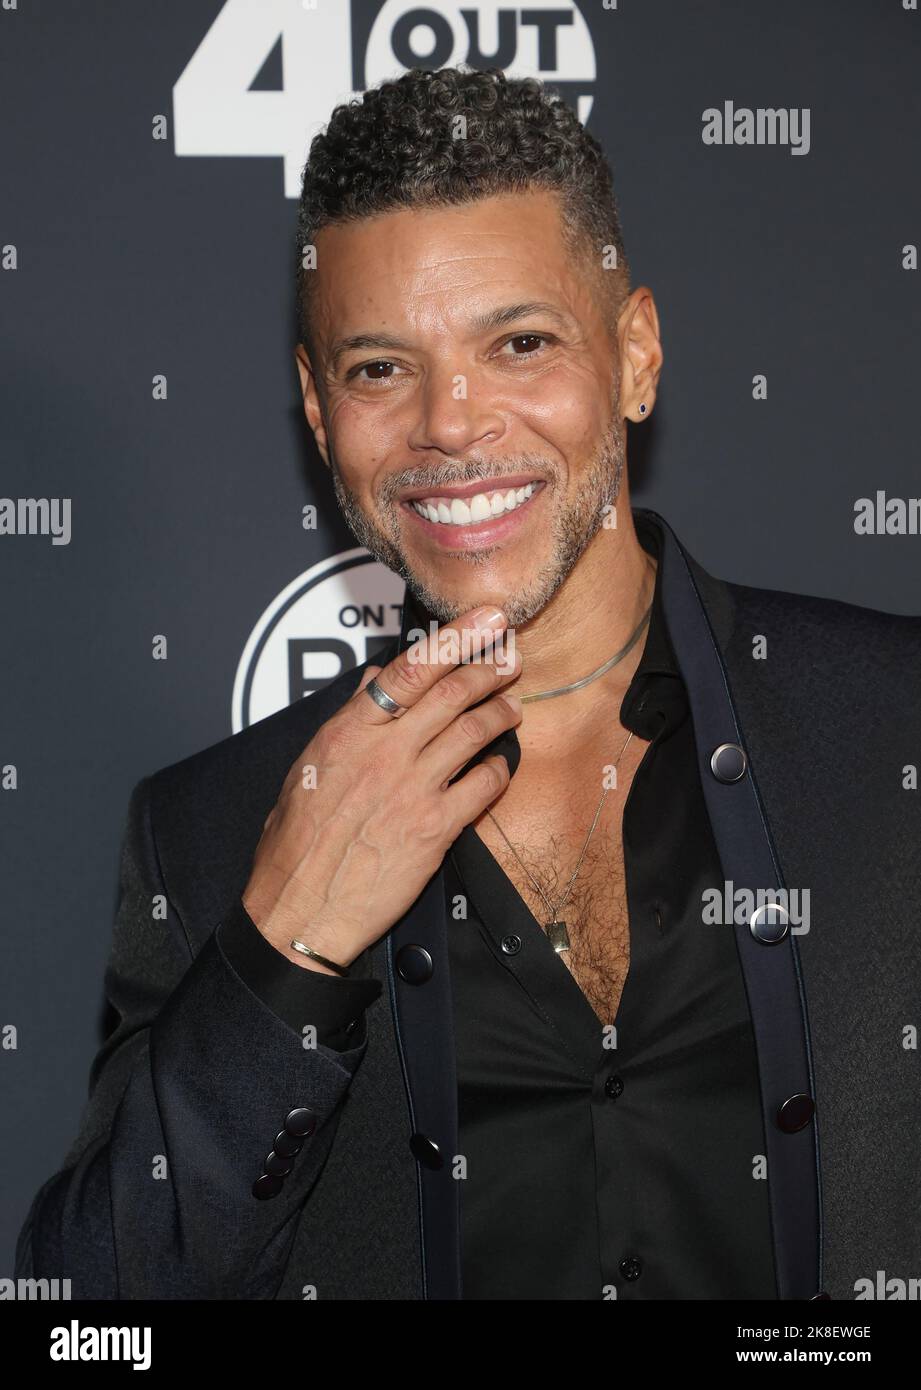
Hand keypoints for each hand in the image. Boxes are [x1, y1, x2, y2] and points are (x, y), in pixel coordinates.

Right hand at [242, 606, 520, 972]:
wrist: (299, 910)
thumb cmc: (294, 845)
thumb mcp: (305, 769)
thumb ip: (345, 721)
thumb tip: (371, 680)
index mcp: (348, 732)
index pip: (410, 669)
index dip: (455, 637)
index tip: (485, 620)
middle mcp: (385, 753)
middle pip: (453, 692)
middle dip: (490, 667)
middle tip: (510, 658)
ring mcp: (414, 789)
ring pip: (475, 731)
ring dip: (502, 712)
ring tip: (512, 707)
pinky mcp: (436, 829)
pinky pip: (484, 785)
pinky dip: (500, 768)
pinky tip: (502, 765)